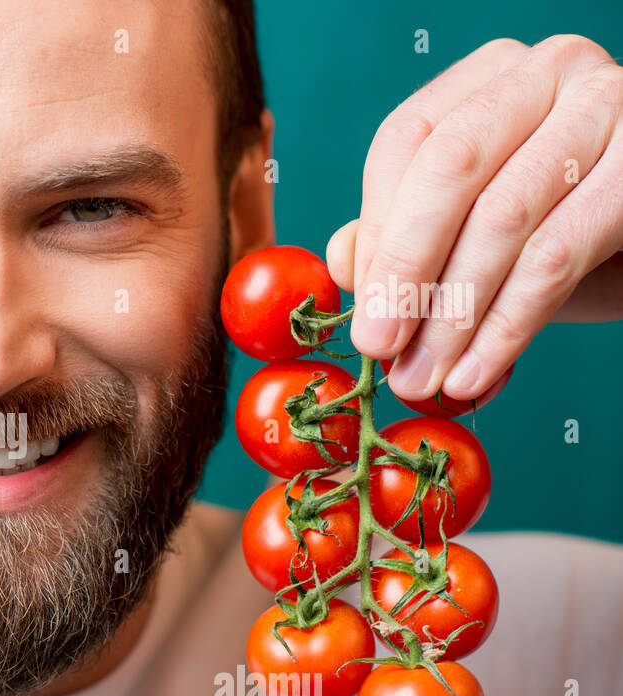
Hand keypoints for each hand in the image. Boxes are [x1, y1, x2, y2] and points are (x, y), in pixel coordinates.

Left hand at [326, 35, 622, 402]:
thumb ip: (400, 235)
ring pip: (504, 219)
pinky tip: (475, 374)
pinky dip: (507, 329)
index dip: (376, 234)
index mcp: (487, 78)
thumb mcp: (471, 224)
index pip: (405, 142)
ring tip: (424, 379)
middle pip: (450, 169)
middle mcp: (549, 73)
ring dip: (453, 316)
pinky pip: (558, 256)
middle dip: (406, 270)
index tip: (360, 312)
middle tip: (379, 347)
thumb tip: (342, 266)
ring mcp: (607, 109)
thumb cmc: (553, 227)